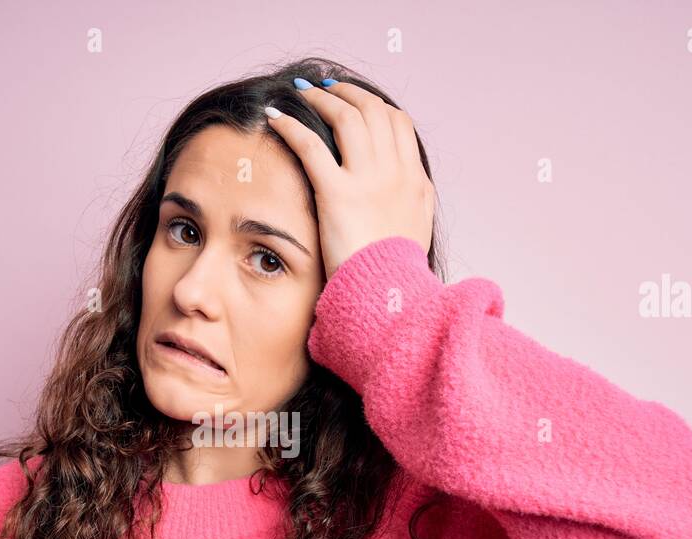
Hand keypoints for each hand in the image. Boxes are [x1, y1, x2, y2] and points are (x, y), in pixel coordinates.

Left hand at [264, 79, 434, 280]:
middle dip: (347, 92)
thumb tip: (406, 194)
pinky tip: (276, 119)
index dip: (375, 105)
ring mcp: (369, 181)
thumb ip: (411, 205)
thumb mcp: (416, 233)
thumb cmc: (394, 275)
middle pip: (374, 111)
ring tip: (301, 94)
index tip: (356, 102)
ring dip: (322, 99)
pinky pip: (311, 146)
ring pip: (346, 117)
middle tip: (325, 87)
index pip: (399, 124)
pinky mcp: (338, 194)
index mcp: (415, 182)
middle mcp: (396, 173)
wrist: (388, 297)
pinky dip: (291, 126)